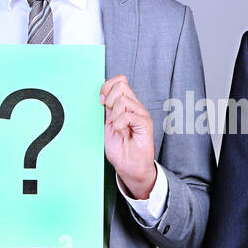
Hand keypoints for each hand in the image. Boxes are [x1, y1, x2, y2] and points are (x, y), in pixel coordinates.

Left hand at [101, 75, 155, 198]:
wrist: (129, 166)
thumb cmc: (120, 148)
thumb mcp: (107, 125)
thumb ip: (107, 109)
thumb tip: (102, 92)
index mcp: (126, 104)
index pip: (119, 81)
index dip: (107, 86)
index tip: (101, 101)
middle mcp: (135, 106)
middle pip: (121, 85)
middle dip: (109, 99)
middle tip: (110, 116)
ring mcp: (141, 114)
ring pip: (123, 100)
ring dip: (115, 116)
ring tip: (118, 128)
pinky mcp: (145, 123)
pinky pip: (128, 115)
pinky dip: (120, 125)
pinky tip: (122, 132)